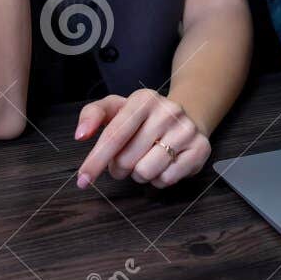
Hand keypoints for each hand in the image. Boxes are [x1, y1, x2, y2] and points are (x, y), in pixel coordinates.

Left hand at [73, 89, 210, 188]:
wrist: (186, 118)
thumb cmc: (143, 118)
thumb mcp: (117, 108)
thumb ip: (93, 115)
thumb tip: (80, 134)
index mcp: (143, 99)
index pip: (113, 135)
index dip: (95, 160)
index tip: (83, 179)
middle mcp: (168, 111)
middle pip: (126, 159)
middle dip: (119, 167)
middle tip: (125, 160)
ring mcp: (186, 130)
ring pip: (145, 172)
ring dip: (139, 174)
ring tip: (145, 159)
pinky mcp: (199, 149)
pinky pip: (166, 180)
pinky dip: (158, 178)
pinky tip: (163, 164)